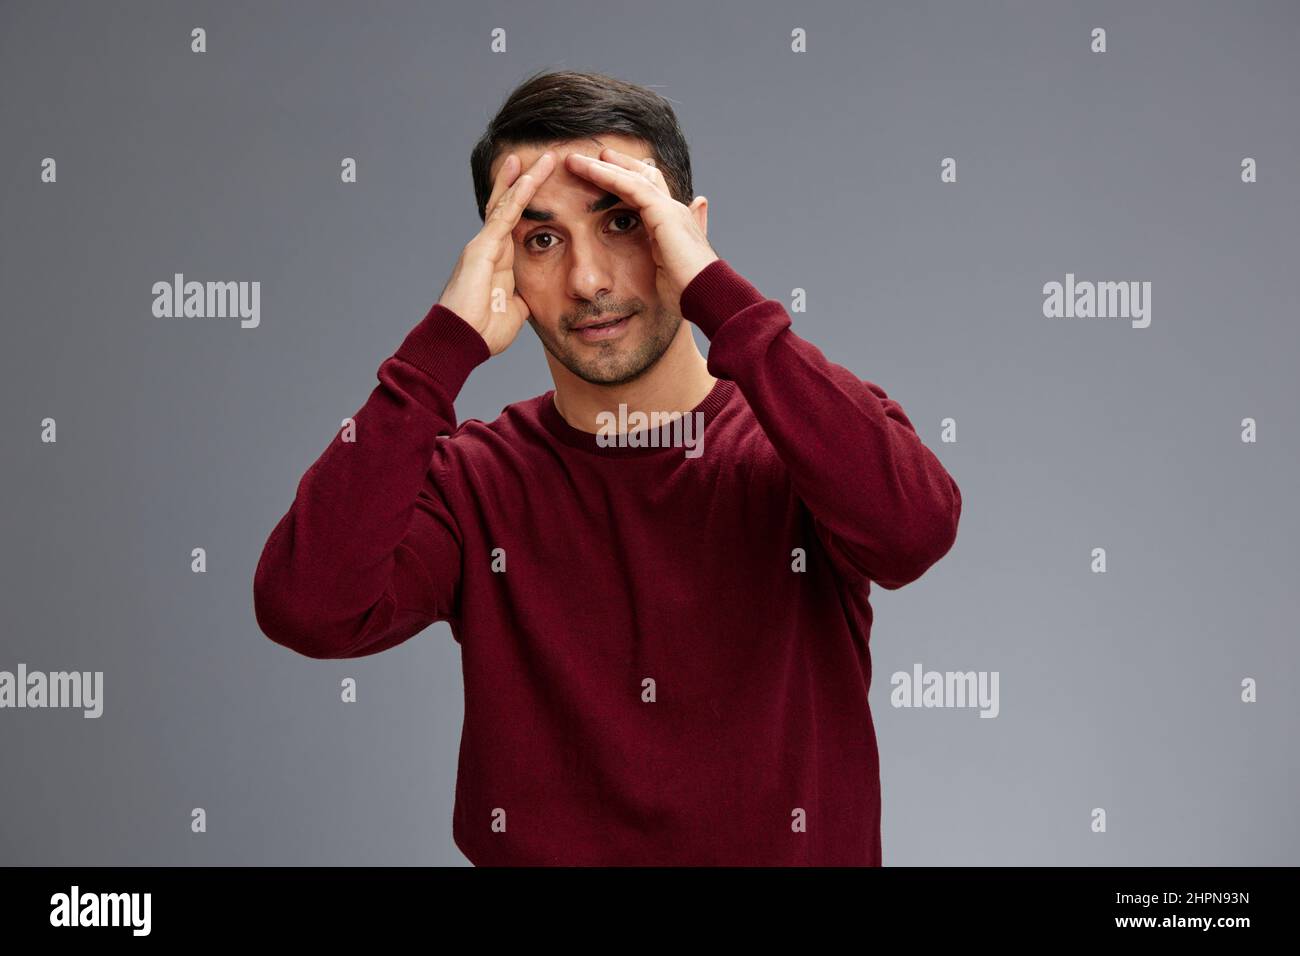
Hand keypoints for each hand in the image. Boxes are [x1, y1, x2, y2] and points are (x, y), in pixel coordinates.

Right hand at [437, 151, 556, 354]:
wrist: (462, 340)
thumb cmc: (483, 331)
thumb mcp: (516, 310)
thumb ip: (524, 295)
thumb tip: (534, 292)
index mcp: (497, 259)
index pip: (515, 222)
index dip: (528, 202)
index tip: (546, 184)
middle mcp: (489, 246)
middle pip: (509, 204)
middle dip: (526, 180)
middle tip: (544, 157)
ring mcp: (484, 244)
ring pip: (507, 202)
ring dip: (526, 178)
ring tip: (543, 157)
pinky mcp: (482, 247)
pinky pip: (504, 215)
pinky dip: (519, 194)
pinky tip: (531, 176)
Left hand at [564, 148, 718, 319]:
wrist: (707, 296)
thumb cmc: (688, 291)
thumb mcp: (670, 269)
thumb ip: (666, 249)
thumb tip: (686, 225)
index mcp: (673, 223)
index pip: (649, 191)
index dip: (627, 178)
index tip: (604, 170)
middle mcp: (673, 210)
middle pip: (642, 176)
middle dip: (616, 164)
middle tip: (593, 154)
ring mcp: (669, 209)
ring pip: (631, 177)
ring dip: (602, 167)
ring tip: (575, 160)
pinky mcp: (663, 213)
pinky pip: (630, 187)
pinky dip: (607, 176)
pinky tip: (588, 169)